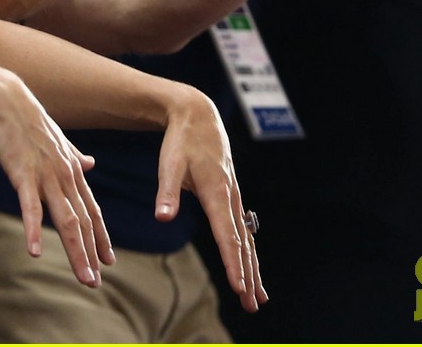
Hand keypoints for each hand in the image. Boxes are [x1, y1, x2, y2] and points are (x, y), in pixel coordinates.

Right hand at [0, 69, 111, 286]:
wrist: (2, 97)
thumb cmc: (25, 118)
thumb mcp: (56, 138)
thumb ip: (74, 155)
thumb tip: (91, 163)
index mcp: (71, 168)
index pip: (91, 209)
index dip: (100, 236)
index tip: (108, 261)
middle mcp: (65, 174)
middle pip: (82, 221)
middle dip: (91, 253)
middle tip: (96, 283)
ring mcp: (45, 175)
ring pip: (66, 220)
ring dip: (76, 252)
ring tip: (85, 278)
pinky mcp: (22, 173)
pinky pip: (30, 207)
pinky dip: (33, 230)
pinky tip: (35, 252)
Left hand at [154, 84, 265, 311]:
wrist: (198, 116)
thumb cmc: (181, 141)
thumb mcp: (169, 164)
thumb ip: (167, 192)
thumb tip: (162, 217)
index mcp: (216, 192)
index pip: (226, 235)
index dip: (233, 262)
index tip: (239, 287)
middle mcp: (230, 197)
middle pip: (242, 243)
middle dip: (248, 275)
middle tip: (253, 305)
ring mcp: (234, 197)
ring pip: (246, 239)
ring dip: (252, 268)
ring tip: (258, 297)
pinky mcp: (231, 196)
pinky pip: (243, 230)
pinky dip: (248, 252)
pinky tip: (251, 267)